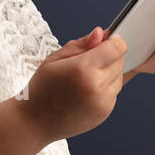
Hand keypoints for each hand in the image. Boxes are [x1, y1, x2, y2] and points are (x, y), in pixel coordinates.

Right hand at [21, 27, 127, 142]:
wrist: (34, 122)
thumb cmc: (41, 88)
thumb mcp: (54, 59)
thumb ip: (81, 44)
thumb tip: (100, 33)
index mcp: (84, 68)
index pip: (117, 47)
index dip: (113, 42)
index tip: (105, 43)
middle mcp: (97, 86)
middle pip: (120, 61)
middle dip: (108, 58)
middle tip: (87, 63)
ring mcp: (102, 102)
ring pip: (120, 77)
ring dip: (108, 74)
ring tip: (84, 80)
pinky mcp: (104, 113)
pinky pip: (114, 92)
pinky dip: (105, 89)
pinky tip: (85, 92)